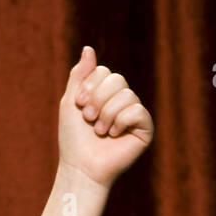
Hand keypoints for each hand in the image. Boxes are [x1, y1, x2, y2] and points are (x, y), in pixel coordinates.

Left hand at [58, 46, 152, 188]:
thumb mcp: (70, 102)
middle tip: (89, 119)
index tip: (79, 105)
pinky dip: (121, 122)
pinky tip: (114, 136)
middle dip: (98, 100)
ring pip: (126, 95)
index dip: (90, 86)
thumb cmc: (74, 139)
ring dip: (107, 115)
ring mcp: (135, 113)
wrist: (81, 168)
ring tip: (100, 132)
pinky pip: (137, 111)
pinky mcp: (145, 128)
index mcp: (105, 93)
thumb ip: (79, 75)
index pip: (104, 71)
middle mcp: (122, 100)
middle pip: (117, 80)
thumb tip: (88, 48)